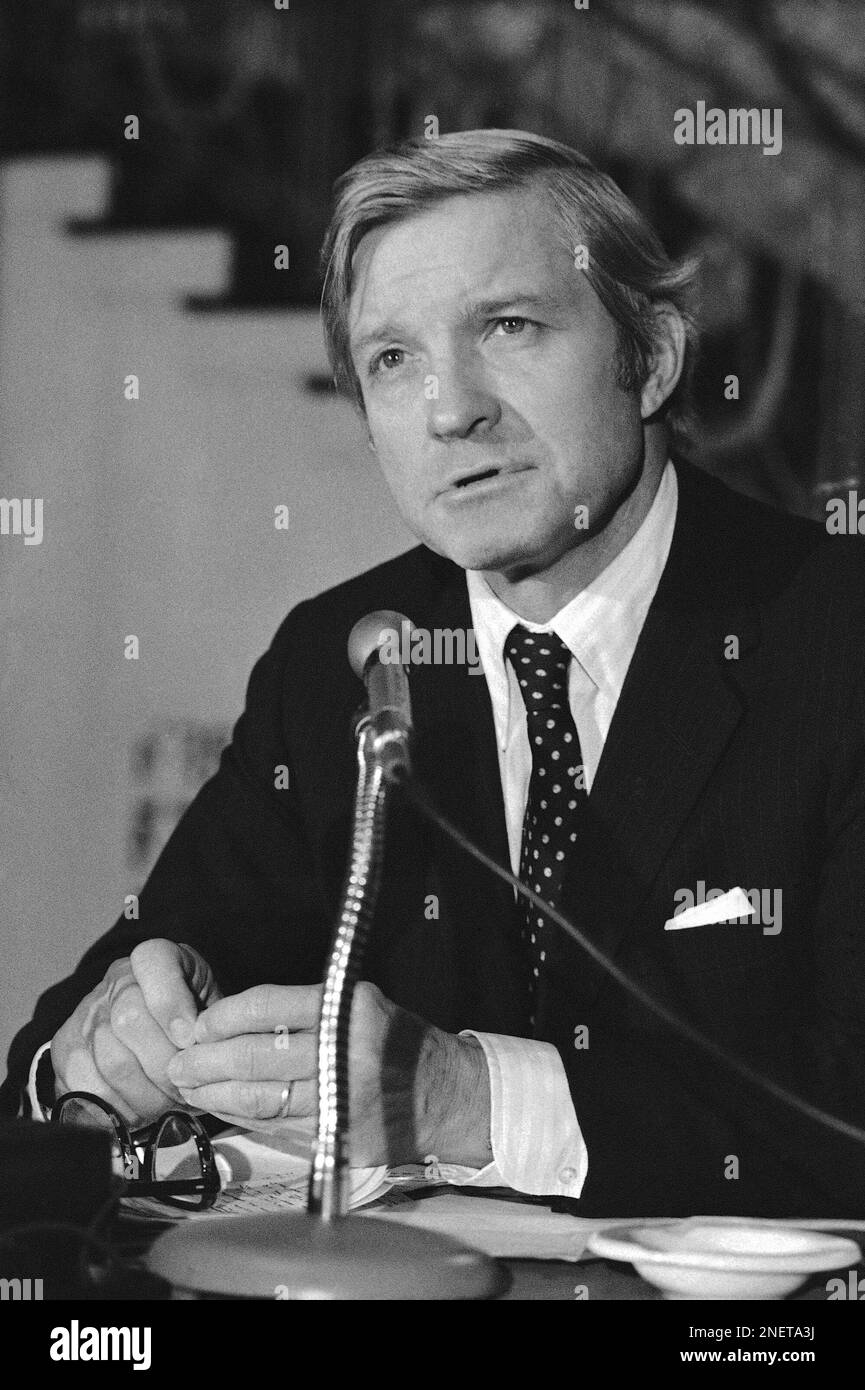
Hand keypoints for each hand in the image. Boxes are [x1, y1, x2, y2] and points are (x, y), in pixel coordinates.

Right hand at [50, 940, 221, 1127]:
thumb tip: (205, 1053)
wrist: (147, 1029)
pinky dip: (120, 1108)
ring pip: (112, 1060)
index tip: (189, 1039)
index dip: (170, 1002)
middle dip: (165, 1065)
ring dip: (147, 1094)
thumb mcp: (211, 1003)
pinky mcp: (66, 1048)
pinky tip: (142, 1111)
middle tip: (186, 1086)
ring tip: (168, 1102)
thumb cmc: (189, 1017)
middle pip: (130, 1018)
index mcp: (155, 958)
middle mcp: (116, 980)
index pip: (153, 960)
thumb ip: (211, 1018)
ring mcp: (86, 1012)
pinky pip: (89, 1086)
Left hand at [167, 981, 491, 1167]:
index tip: (197, 1025)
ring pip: (260, 1098)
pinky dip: (242, 1118)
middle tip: (178, 1062)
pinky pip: (276, 1127)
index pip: (269, 1006)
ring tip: (189, 1086)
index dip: (224, 1017)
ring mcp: (342, 1099)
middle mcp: (345, 1053)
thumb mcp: (358, 1005)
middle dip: (206, 1060)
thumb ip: (303, 1010)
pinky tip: (222, 1109)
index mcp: (347, 1010)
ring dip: (215, 1094)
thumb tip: (229, 1021)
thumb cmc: (394, 1041)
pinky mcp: (339, 1136)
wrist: (446, 1095)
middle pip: (257, 1056)